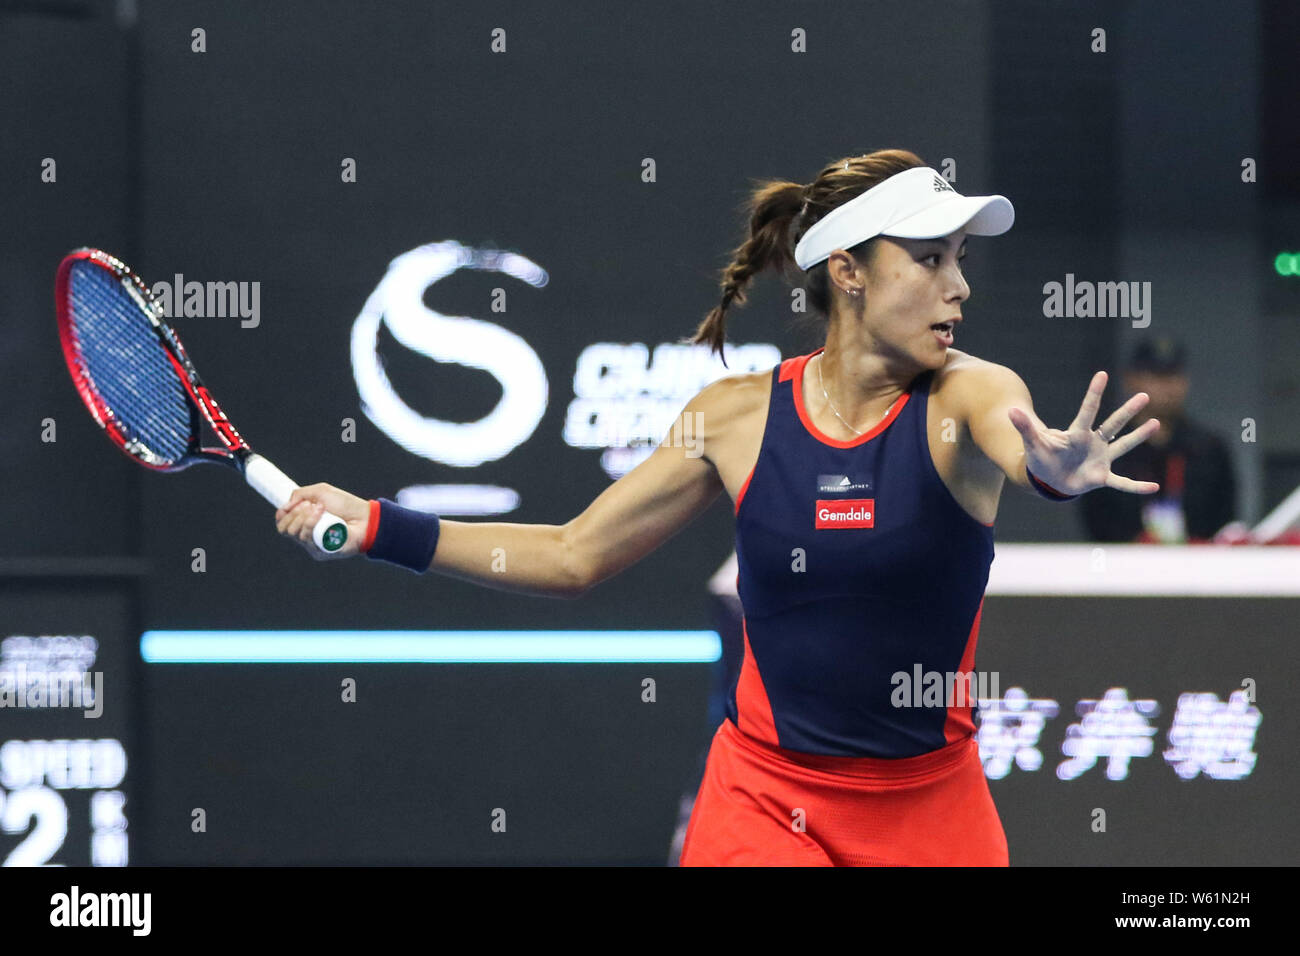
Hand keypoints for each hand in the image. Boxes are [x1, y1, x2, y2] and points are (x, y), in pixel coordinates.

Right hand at [275, 483, 370, 558]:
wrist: (364, 517)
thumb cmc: (345, 505)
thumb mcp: (321, 492)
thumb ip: (300, 495)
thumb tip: (284, 506)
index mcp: (304, 521)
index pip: (283, 523)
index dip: (283, 514)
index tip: (292, 505)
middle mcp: (306, 535)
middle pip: (285, 529)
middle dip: (294, 514)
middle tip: (310, 505)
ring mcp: (312, 545)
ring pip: (295, 534)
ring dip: (305, 517)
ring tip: (320, 508)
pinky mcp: (320, 552)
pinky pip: (307, 540)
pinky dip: (312, 524)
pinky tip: (323, 516)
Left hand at [1007, 370, 1160, 495]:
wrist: (1049, 480)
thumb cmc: (1043, 458)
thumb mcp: (1033, 444)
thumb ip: (1025, 427)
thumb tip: (1010, 410)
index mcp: (1077, 434)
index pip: (1087, 411)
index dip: (1094, 394)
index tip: (1102, 374)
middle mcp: (1093, 443)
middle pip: (1113, 424)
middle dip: (1127, 411)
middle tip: (1145, 395)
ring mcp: (1100, 459)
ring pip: (1123, 446)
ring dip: (1138, 436)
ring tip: (1156, 423)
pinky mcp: (1102, 477)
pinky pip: (1122, 483)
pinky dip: (1136, 486)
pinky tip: (1153, 487)